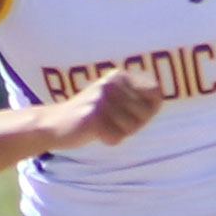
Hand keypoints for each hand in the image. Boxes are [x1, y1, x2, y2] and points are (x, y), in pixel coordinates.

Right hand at [42, 68, 164, 147]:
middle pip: (146, 114)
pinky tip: (95, 133)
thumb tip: (160, 96)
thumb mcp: (116, 99)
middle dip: (133, 125)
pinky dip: (109, 140)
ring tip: (103, 126)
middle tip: (112, 122)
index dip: (149, 109)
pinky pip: (116, 138)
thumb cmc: (93, 116)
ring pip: (132, 128)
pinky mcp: (92, 116)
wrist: (54, 124)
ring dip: (119, 133)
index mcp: (120, 76)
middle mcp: (111, 83)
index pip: (156, 93)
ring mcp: (101, 98)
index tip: (131, 113)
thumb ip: (139, 98)